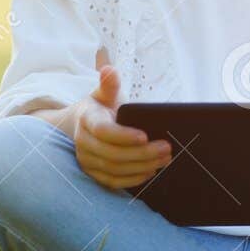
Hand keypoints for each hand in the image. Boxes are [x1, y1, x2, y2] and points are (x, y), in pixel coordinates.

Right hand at [72, 47, 171, 190]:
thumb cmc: (101, 107)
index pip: (103, 131)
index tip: (145, 135)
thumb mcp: (104, 93)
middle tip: (166, 148)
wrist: (84, 125)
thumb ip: (109, 83)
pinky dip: (132, 179)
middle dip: (141, 153)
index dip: (124, 136)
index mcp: (86, 119)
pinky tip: (150, 172)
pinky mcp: (93, 173)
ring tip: (164, 159)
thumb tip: (109, 69)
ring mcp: (86, 160)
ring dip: (141, 166)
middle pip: (112, 154)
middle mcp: (83, 142)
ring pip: (114, 169)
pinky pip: (112, 181)